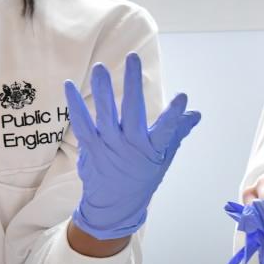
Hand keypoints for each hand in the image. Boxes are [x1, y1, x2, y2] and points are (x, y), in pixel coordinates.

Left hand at [65, 52, 200, 240]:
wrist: (114, 206)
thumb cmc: (142, 178)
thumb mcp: (164, 159)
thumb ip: (177, 132)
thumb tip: (195, 113)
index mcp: (152, 149)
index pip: (167, 130)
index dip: (174, 115)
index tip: (182, 97)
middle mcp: (130, 146)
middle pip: (132, 112)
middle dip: (132, 84)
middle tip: (132, 58)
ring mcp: (109, 146)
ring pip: (105, 115)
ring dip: (102, 90)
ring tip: (101, 67)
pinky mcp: (90, 148)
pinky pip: (82, 124)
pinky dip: (75, 105)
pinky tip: (69, 85)